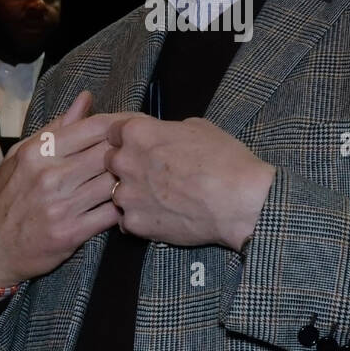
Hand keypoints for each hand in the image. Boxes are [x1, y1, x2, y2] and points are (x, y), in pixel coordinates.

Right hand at [0, 91, 131, 303]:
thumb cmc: (7, 198)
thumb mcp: (22, 156)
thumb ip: (57, 128)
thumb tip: (86, 99)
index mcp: (38, 152)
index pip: (94, 128)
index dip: (120, 126)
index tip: (132, 130)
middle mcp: (50, 176)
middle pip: (109, 154)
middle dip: (130, 153)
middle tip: (145, 154)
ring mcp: (61, 206)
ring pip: (114, 184)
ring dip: (129, 182)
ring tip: (138, 179)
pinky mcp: (71, 233)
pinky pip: (112, 215)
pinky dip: (124, 209)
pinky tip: (126, 205)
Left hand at [105, 115, 275, 250]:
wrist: (239, 200)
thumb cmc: (224, 159)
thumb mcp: (198, 127)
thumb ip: (168, 131)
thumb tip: (164, 136)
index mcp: (138, 133)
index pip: (113, 132)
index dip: (128, 139)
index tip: (140, 146)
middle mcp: (125, 162)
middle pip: (110, 162)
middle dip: (127, 166)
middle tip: (151, 174)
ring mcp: (127, 195)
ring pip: (117, 193)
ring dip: (133, 195)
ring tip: (160, 199)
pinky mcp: (134, 223)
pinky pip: (126, 220)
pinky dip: (140, 219)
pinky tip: (161, 217)